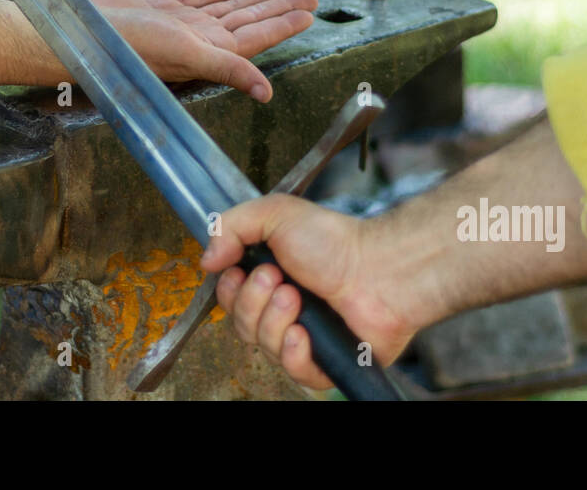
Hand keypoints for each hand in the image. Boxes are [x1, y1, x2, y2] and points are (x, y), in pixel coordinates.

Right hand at [89, 0, 316, 101]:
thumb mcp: (186, 55)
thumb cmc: (129, 49)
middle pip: (250, 22)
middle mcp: (199, 41)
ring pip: (230, 9)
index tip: (310, 13)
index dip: (284, 25)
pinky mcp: (163, 10)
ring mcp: (182, 25)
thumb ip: (228, 70)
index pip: (257, 38)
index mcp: (209, 53)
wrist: (80, 33)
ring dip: (259, 0)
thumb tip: (266, 94)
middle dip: (281, 9)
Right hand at [200, 193, 416, 390]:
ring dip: (274, 320)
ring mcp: (303, 337)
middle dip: (252, 301)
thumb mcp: (276, 213)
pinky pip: (293, 372)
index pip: (229, 297)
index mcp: (270, 277)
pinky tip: (303, 334)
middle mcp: (282, 308)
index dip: (228, 289)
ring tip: (297, 298)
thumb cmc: (335, 241)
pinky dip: (293, 353)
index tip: (240, 271)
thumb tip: (206, 258)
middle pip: (240, 324)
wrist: (379, 268)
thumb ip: (232, 226)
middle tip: (277, 279)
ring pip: (262, 347)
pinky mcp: (323, 362)